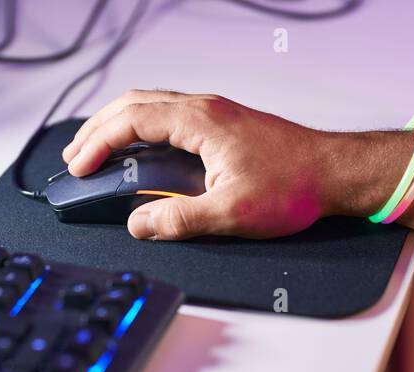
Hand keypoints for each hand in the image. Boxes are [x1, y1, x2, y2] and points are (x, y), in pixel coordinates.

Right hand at [62, 89, 344, 240]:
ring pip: (151, 106)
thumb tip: (139, 224)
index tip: (80, 169)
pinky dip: (142, 130)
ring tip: (98, 154)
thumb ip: (178, 221)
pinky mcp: (224, 125)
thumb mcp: (231, 213)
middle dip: (98, 130)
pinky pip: (169, 116)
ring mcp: (214, 114)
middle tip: (76, 159)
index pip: (131, 120)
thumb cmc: (295, 186)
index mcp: (200, 121)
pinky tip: (139, 152)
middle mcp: (204, 109)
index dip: (98, 144)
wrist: (337, 173)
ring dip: (119, 127)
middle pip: (134, 104)